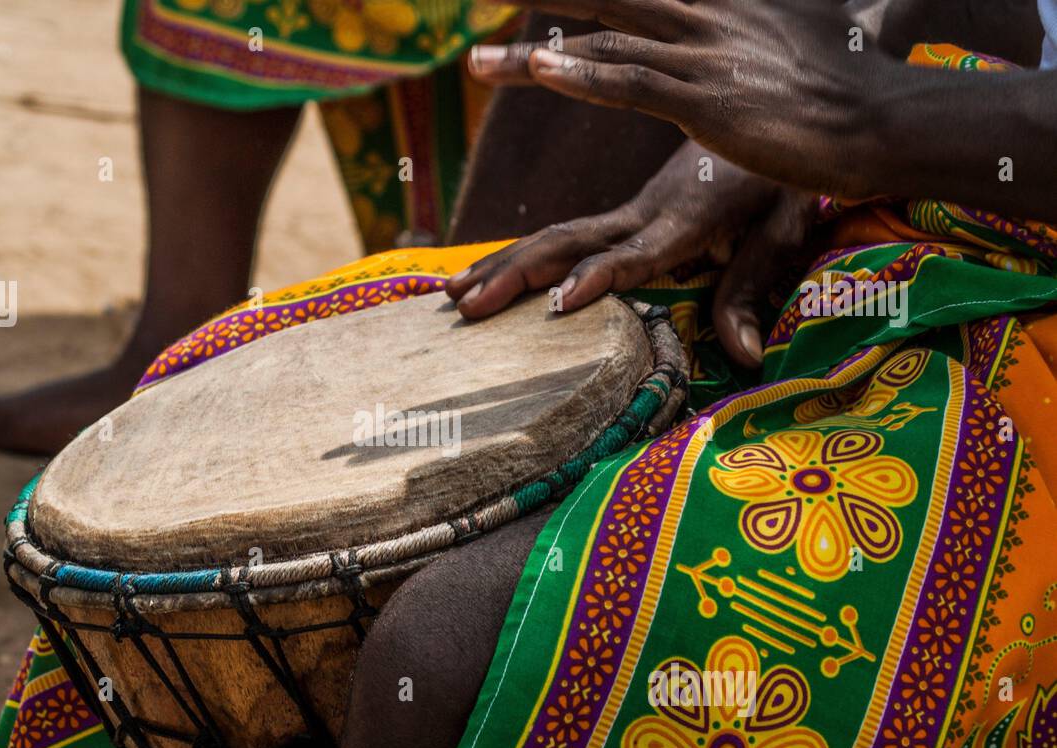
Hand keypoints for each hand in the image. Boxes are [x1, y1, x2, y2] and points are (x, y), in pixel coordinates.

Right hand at [446, 141, 814, 367]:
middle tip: (466, 307)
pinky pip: (561, 238)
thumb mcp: (781, 230)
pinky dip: (516, 256)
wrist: (770, 111)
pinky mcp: (622, 216)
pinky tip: (481, 276)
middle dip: (515, 274)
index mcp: (684, 218)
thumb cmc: (783, 177)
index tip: (559, 305)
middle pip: (567, 243)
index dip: (597, 277)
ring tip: (451, 297)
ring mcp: (626, 212)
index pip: (633, 253)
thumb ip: (753, 291)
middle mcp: (642, 213)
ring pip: (552, 237)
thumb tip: (744, 357)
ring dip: (500, 265)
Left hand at [467, 0, 903, 198]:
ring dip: (531, 56)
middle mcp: (705, 16)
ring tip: (476, 63)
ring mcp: (704, 55)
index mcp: (720, 3)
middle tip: (480, 0)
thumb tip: (780, 21)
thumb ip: (761, 23)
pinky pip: (631, 84)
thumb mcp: (800, 33)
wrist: (887, 119)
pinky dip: (581, 76)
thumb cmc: (850, 85)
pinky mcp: (707, 100)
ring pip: (601, 44)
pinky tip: (539, 69)